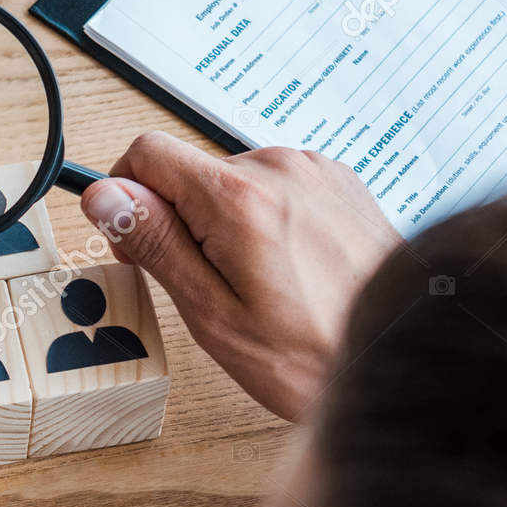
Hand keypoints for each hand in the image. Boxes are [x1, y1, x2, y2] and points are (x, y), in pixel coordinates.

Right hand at [79, 134, 400, 420]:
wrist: (401, 352)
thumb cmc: (310, 352)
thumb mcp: (212, 312)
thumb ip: (156, 244)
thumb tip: (105, 197)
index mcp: (238, 198)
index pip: (146, 153)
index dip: (127, 199)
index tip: (140, 245)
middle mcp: (279, 168)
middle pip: (191, 173)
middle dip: (183, 224)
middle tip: (210, 290)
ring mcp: (314, 172)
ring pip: (233, 184)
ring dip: (228, 226)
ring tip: (262, 287)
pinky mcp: (338, 183)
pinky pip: (276, 190)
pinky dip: (268, 224)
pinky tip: (291, 271)